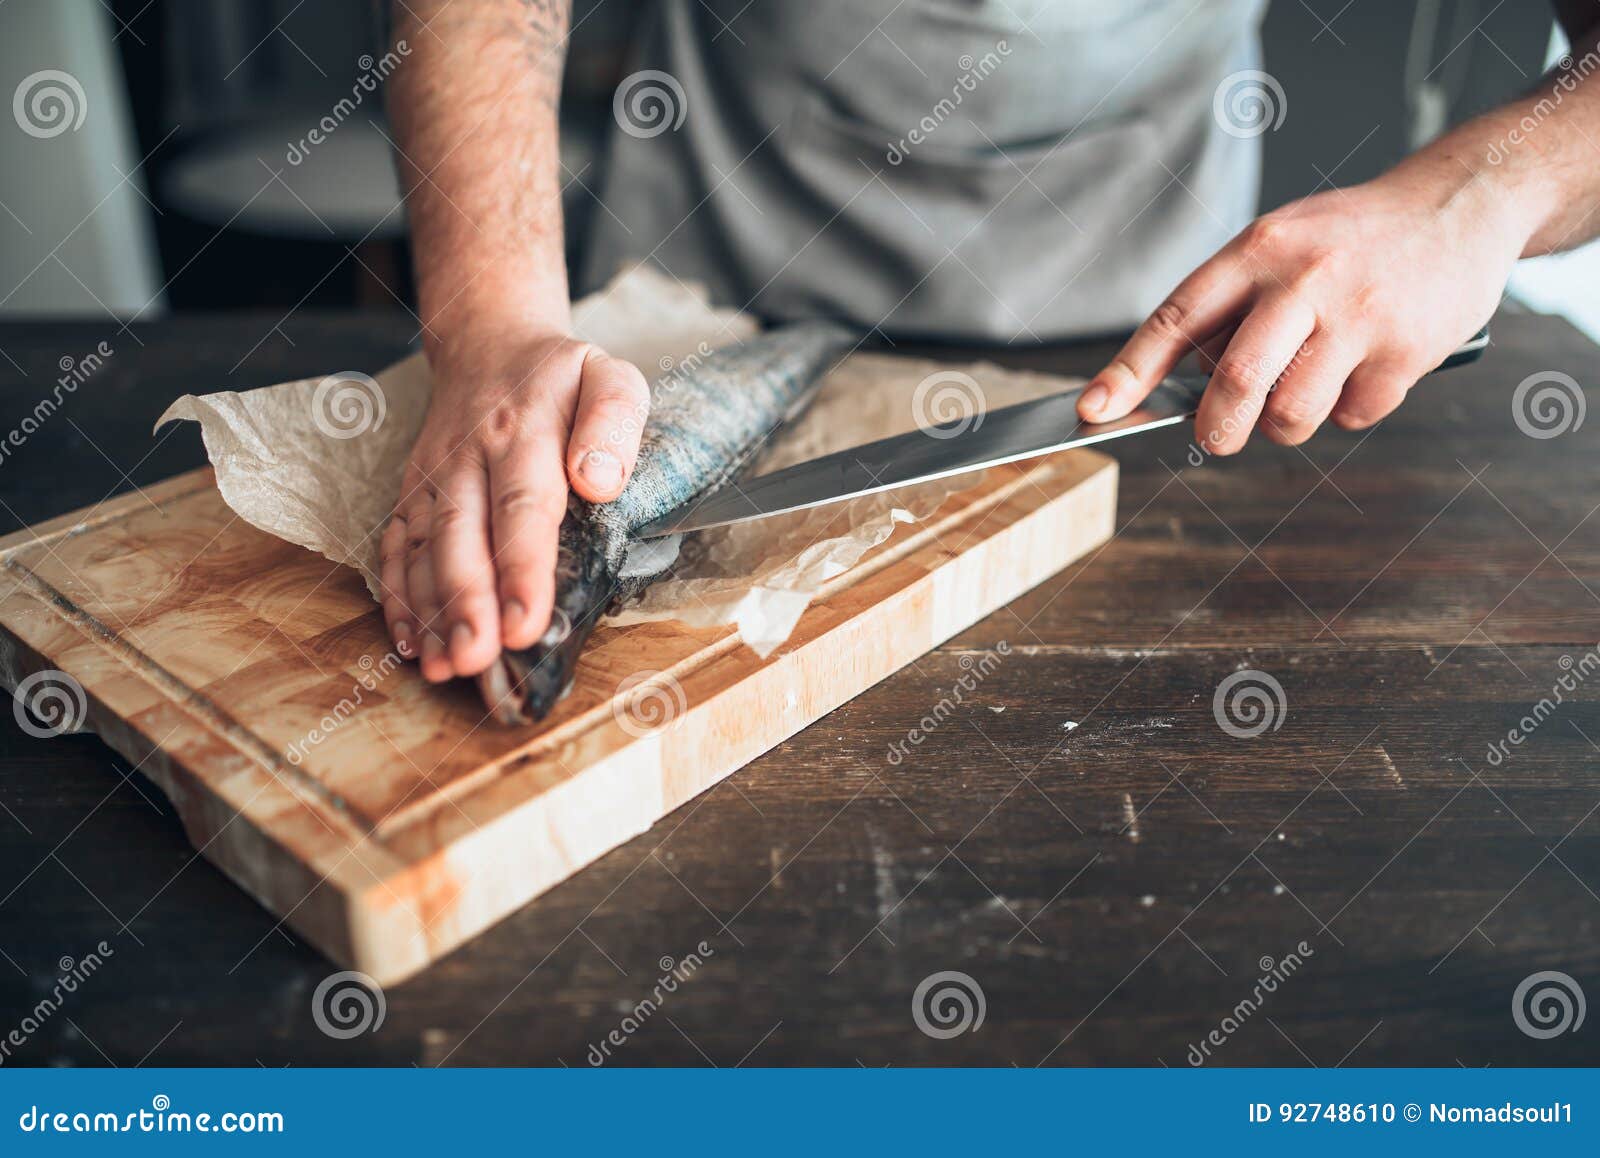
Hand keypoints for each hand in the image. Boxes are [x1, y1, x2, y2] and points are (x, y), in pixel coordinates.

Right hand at [379, 330, 649, 681]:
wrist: (490, 345)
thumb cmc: (562, 376)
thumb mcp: (608, 376)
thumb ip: (613, 422)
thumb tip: (599, 481)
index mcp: (523, 429)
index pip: (523, 505)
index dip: (522, 567)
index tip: (527, 621)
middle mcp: (468, 456)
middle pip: (463, 535)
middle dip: (467, 602)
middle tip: (476, 658)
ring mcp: (433, 477)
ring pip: (425, 549)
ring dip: (431, 611)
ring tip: (445, 667)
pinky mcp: (413, 493)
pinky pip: (396, 547)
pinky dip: (397, 597)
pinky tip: (410, 644)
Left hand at [1076, 172, 1526, 451]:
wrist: (1463, 202)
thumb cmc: (1353, 237)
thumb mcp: (1280, 244)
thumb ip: (1231, 307)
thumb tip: (1177, 386)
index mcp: (1258, 249)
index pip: (1176, 318)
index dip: (1129, 371)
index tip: (1093, 410)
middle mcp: (1304, 278)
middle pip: (1235, 382)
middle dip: (1216, 428)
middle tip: (1216, 437)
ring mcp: (1358, 314)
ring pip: (1291, 415)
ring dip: (1287, 423)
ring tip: (1310, 385)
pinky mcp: (1405, 351)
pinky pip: (1353, 416)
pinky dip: (1350, 410)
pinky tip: (1366, 368)